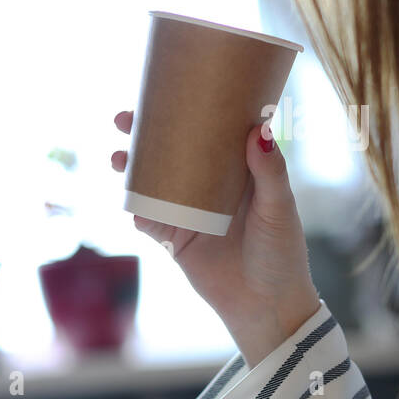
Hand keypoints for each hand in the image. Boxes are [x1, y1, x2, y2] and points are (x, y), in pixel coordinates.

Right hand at [112, 110, 320, 366]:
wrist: (266, 307)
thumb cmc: (281, 254)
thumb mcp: (280, 208)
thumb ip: (270, 171)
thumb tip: (257, 129)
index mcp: (237, 171)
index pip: (206, 132)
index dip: (183, 111)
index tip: (163, 92)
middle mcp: (208, 187)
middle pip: (169, 152)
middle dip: (144, 135)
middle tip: (124, 120)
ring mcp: (188, 212)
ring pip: (152, 182)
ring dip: (131, 169)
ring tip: (117, 158)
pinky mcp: (174, 240)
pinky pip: (147, 220)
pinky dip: (135, 209)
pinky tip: (128, 201)